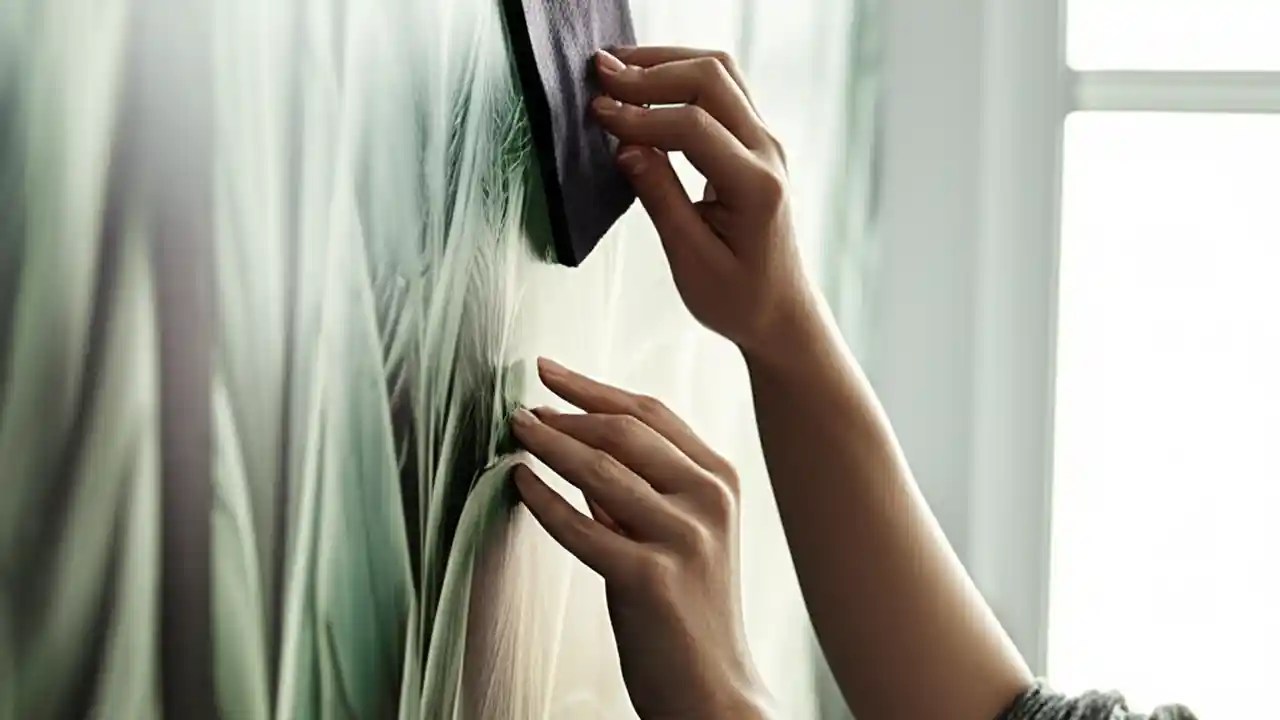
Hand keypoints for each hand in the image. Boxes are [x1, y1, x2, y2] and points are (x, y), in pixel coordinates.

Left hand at [509, 358, 771, 719]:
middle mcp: (709, 500)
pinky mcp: (651, 578)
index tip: (547, 370)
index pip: (651, 413)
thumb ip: (637, 487)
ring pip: (602, 470)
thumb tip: (577, 438)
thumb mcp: (676, 531)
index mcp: (720, 480)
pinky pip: (582, 526)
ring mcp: (685, 537)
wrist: (712, 690)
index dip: (593, 388)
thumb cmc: (686, 609)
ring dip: (549, 445)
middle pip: (627, 431)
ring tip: (515, 432)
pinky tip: (520, 483)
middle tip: (521, 408)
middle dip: (565, 413)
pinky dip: (544, 500)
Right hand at [591, 46, 814, 361]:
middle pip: (712, 80)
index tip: (597, 113)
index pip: (695, 128)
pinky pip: (721, 89)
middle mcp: (768, 153)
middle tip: (599, 75)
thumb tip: (626, 146)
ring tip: (617, 68)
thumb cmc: (738, 298)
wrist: (779, 310)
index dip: (641, 116)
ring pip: (719, 73)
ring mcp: (765, 142)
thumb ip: (661, 199)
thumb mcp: (691, 261)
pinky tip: (644, 83)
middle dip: (652, 71)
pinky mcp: (754, 141)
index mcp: (756, 188)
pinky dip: (679, 76)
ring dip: (666, 62)